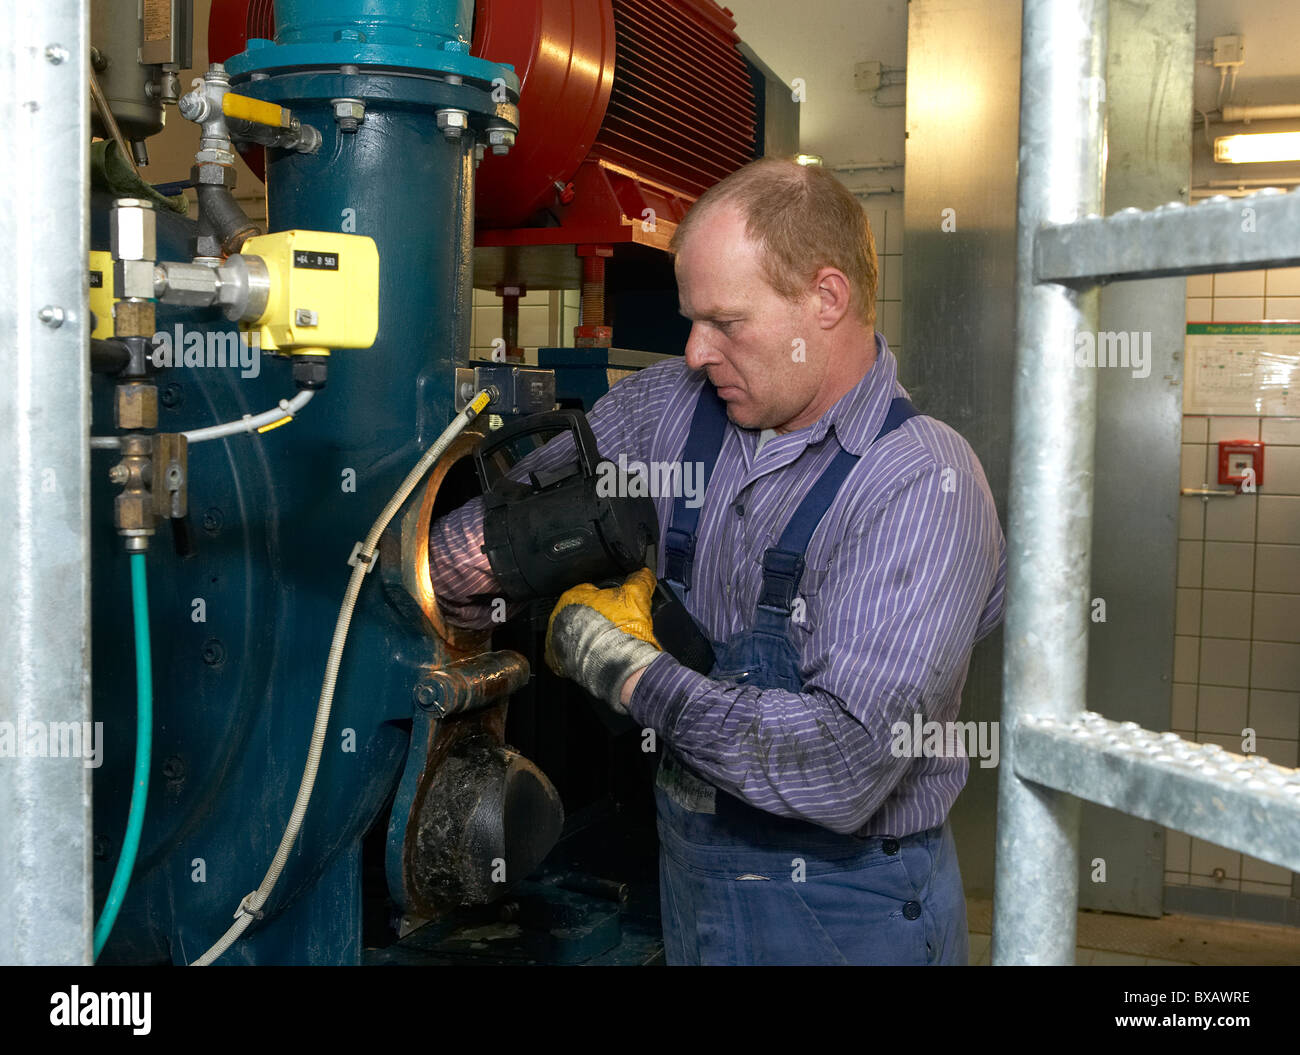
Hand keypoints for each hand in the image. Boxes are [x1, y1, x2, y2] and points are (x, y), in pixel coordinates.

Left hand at [545, 568, 661, 712]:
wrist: (617, 665)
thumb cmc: (621, 631)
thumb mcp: (636, 595)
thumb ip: (639, 579)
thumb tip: (643, 574)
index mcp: (573, 596)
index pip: (589, 590)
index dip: (606, 598)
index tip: (616, 607)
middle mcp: (559, 616)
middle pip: (580, 612)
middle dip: (595, 617)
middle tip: (613, 626)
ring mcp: (555, 640)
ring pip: (574, 633)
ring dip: (587, 636)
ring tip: (606, 642)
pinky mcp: (557, 661)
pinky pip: (567, 654)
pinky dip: (579, 654)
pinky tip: (594, 655)